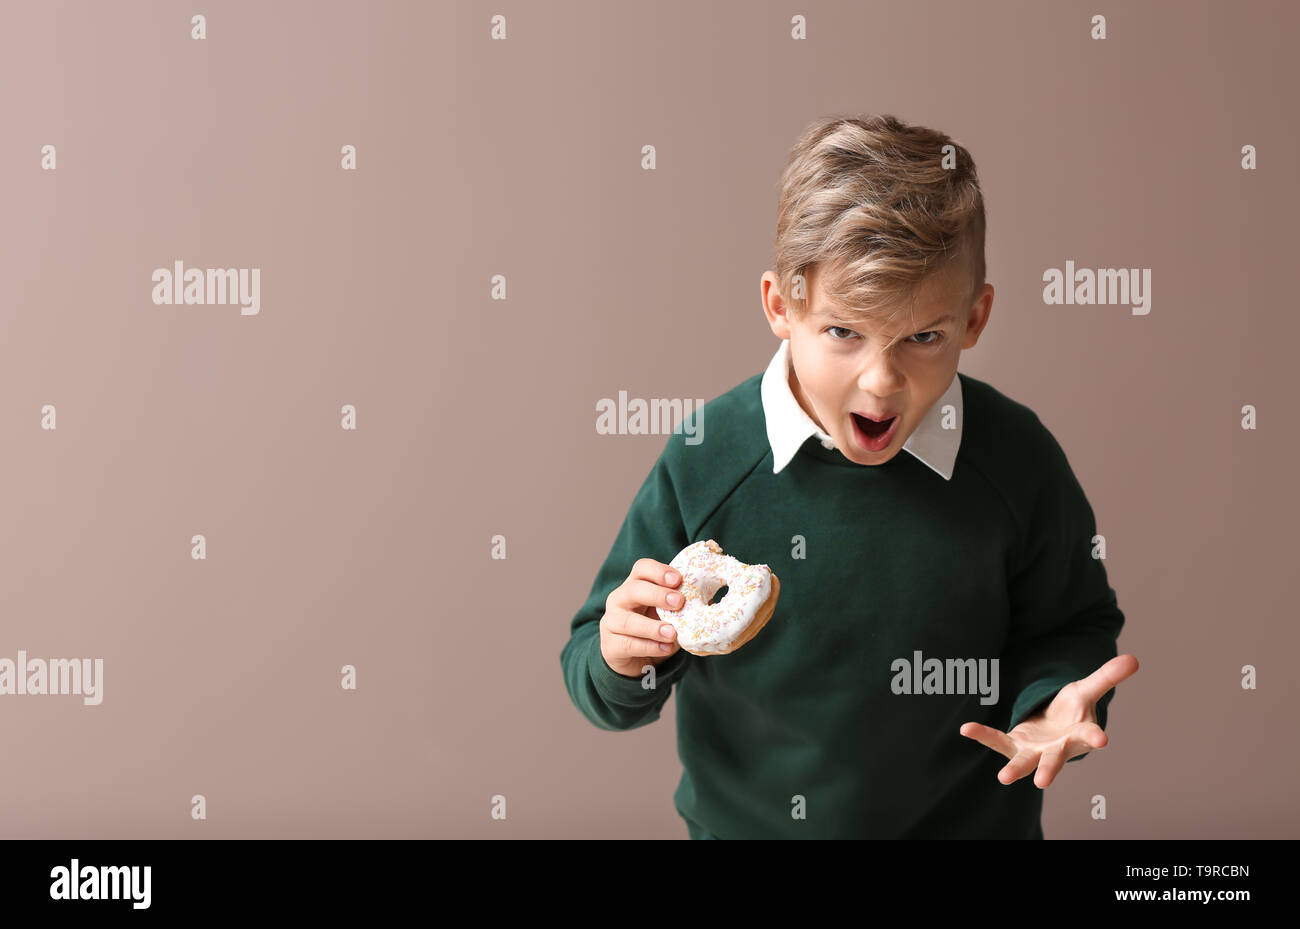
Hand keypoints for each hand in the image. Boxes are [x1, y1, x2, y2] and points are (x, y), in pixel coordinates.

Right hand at [599, 557, 684, 676]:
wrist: (634, 660)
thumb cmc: (654, 630)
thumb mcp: (668, 614)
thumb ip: (682, 606)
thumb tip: (711, 599)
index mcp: (635, 586)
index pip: (641, 569)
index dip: (659, 571)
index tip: (678, 579)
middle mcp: (619, 600)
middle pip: (633, 589)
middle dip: (657, 594)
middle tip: (679, 602)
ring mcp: (611, 622)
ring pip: (628, 621)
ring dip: (653, 627)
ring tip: (673, 633)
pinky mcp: (610, 646)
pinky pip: (628, 644)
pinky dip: (649, 647)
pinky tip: (666, 649)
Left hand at [959, 653, 1138, 788]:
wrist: (1055, 727)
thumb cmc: (1072, 711)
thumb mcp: (1086, 690)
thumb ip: (1106, 677)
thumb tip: (1134, 658)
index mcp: (1079, 734)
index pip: (1089, 734)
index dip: (1095, 736)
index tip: (1103, 740)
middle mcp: (1057, 748)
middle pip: (1054, 760)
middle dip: (1049, 770)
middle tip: (1042, 782)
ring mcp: (1035, 750)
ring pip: (1025, 761)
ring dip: (1015, 769)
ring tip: (1003, 778)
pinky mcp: (1015, 745)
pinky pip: (996, 739)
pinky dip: (982, 734)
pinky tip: (966, 728)